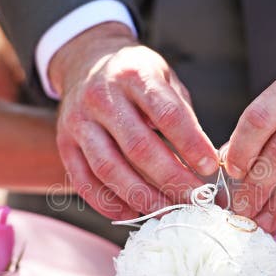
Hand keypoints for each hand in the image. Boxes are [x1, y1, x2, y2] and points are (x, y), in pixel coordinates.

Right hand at [50, 22, 217, 219]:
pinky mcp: (65, 143)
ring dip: (142, 196)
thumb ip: (182, 113)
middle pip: (138, 147)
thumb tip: (205, 162)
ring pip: (109, 168)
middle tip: (195, 200)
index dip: (190, 143)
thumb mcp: (164, 78)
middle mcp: (101, 96)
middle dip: (171, 179)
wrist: (86, 62)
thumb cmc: (136, 77)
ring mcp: (79, 121)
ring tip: (169, 212)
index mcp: (134, 75)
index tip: (210, 166)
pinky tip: (133, 213)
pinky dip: (108, 202)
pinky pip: (84, 180)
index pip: (166, 114)